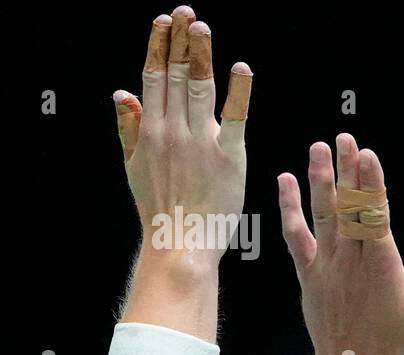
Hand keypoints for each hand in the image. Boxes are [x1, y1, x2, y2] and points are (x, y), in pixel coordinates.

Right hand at [116, 7, 251, 278]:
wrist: (180, 242)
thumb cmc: (161, 208)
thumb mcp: (134, 166)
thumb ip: (129, 127)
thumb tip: (121, 92)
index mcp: (151, 131)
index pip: (152, 78)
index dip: (158, 46)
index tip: (163, 22)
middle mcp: (173, 131)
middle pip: (174, 75)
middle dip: (180, 41)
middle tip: (186, 12)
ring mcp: (201, 142)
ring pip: (198, 88)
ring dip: (201, 55)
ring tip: (202, 28)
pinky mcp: (229, 157)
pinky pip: (235, 118)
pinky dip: (238, 91)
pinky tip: (242, 69)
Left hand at [277, 135, 403, 354]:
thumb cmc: (396, 348)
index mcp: (381, 265)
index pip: (374, 214)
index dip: (371, 183)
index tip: (368, 154)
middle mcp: (351, 259)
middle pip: (348, 205)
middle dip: (347, 170)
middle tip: (345, 138)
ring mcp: (327, 265)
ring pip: (322, 214)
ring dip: (320, 180)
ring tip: (319, 148)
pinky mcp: (309, 274)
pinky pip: (297, 236)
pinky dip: (290, 209)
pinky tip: (286, 183)